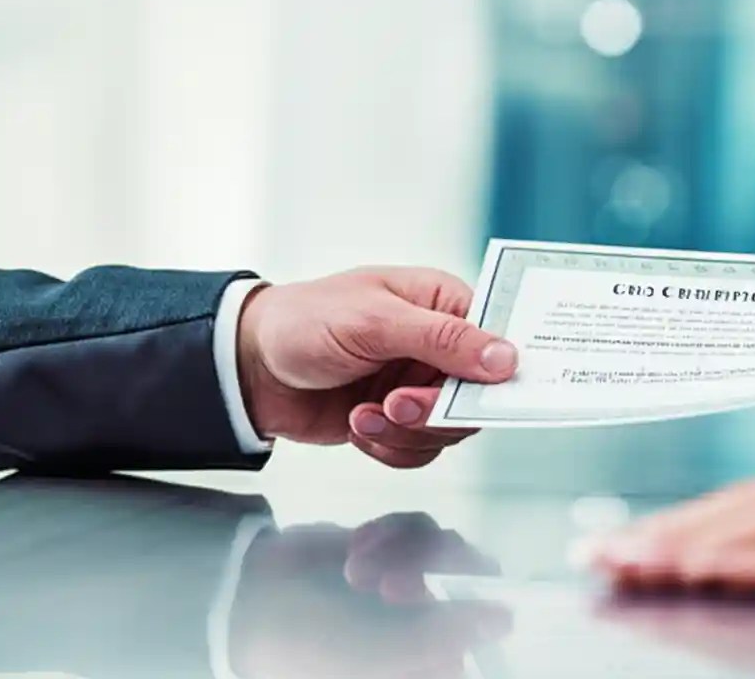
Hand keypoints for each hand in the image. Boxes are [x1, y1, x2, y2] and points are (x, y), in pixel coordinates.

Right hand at [231, 512, 507, 678]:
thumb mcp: (369, 658)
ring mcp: (422, 581)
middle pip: (480, 580)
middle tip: (387, 587)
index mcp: (432, 657)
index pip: (488, 630)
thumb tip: (503, 619)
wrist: (246, 600)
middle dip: (435, 574)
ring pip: (452, 547)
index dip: (474, 614)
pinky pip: (422, 524)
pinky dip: (391, 531)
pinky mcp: (399, 545)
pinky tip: (356, 547)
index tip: (433, 603)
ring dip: (405, 552)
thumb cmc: (300, 646)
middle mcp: (436, 620)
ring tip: (355, 571)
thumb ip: (435, 641)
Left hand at [236, 267, 516, 467]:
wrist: (248, 368)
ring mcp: (418, 384)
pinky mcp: (398, 419)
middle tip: (397, 404)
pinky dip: (391, 447)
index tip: (481, 395)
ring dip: (406, 432)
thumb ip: (444, 340)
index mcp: (442, 304)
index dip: (497, 371)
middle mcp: (438, 346)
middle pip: (477, 395)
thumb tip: (506, 357)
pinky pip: (420, 449)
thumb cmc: (304, 322)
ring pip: (449, 429)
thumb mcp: (375, 322)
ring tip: (365, 414)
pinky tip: (357, 425)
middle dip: (436, 410)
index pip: (497, 339)